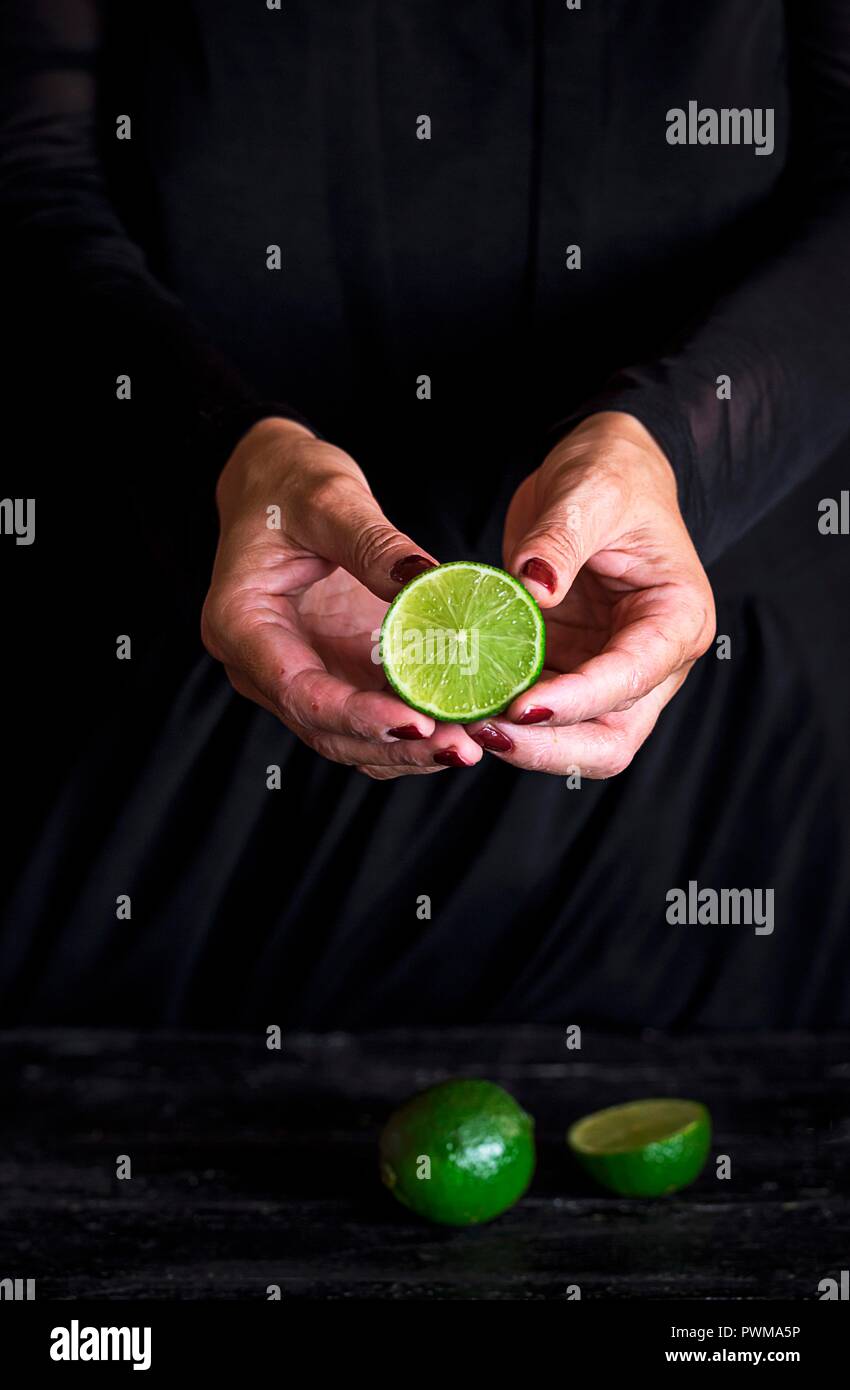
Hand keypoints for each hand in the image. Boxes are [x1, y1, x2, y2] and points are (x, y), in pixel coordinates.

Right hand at [201, 418, 484, 776]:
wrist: (273, 483)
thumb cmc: (286, 484)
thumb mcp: (329, 499)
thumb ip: (373, 543)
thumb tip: (425, 581)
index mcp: (240, 623)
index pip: (297, 690)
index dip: (357, 715)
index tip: (417, 720)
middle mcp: (262, 664)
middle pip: (324, 729)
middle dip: (393, 745)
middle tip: (460, 746)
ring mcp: (297, 674)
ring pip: (348, 738)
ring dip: (406, 751)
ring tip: (467, 745)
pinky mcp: (331, 672)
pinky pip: (367, 718)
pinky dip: (409, 730)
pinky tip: (458, 727)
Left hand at [467, 412, 715, 776]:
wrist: (598, 473)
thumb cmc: (612, 475)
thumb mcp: (591, 491)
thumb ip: (562, 539)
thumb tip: (535, 585)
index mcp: (677, 620)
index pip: (631, 678)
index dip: (577, 701)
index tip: (522, 707)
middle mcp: (652, 661)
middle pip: (612, 739)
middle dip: (550, 748)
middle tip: (486, 733)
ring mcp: (607, 672)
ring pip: (574, 741)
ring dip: (521, 743)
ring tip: (462, 722)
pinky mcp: (567, 670)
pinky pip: (537, 714)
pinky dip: (502, 718)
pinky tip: (458, 704)